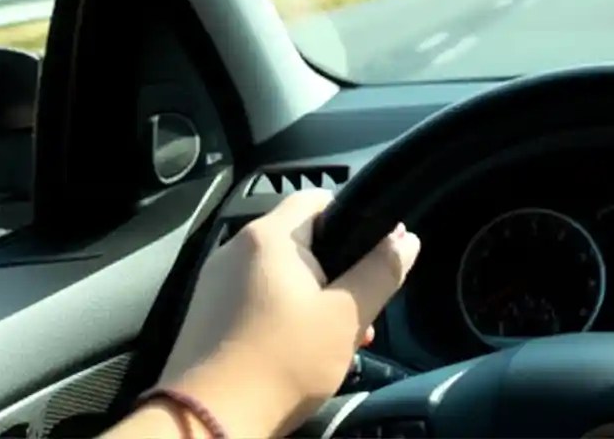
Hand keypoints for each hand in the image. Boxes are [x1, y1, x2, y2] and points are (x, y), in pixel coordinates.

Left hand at [154, 189, 420, 436]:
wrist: (208, 422)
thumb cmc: (281, 363)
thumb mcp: (346, 317)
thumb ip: (381, 272)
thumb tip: (406, 239)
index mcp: (269, 237)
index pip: (319, 197)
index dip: (356, 217)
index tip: (378, 253)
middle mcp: (235, 249)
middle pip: (302, 241)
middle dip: (339, 271)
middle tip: (361, 310)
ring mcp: (215, 282)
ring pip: (281, 274)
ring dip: (316, 297)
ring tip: (336, 338)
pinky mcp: (208, 314)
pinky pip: (258, 298)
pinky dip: (285, 314)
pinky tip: (301, 350)